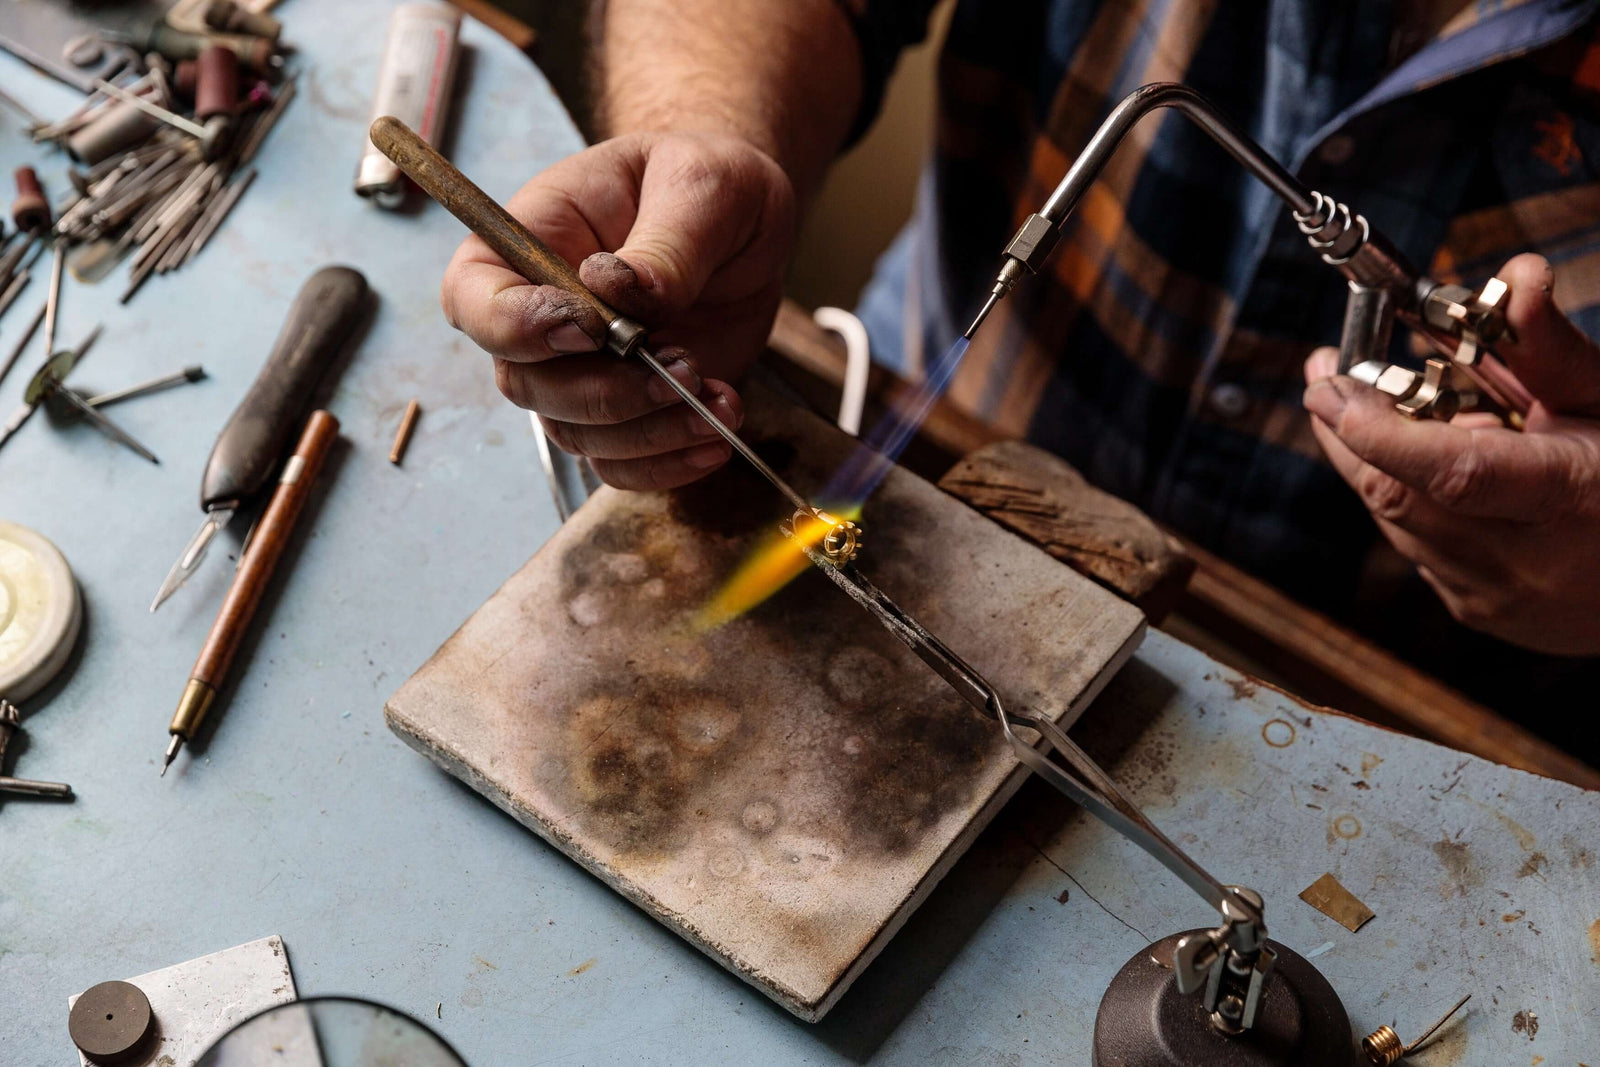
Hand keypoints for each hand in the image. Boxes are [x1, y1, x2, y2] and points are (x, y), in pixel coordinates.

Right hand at [440, 131, 796, 488]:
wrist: (745, 224)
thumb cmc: (705, 183)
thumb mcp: (701, 185)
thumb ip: (664, 241)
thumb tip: (618, 288)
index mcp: (530, 242)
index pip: (475, 298)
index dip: (515, 325)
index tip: (588, 328)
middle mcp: (540, 318)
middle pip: (526, 383)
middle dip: (605, 392)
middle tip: (682, 366)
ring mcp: (582, 371)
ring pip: (577, 433)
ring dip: (650, 432)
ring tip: (718, 401)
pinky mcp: (629, 409)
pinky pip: (622, 462)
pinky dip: (669, 463)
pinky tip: (718, 429)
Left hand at [1303, 254, 1599, 655]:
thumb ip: (1550, 349)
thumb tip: (1516, 276)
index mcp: (1570, 496)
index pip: (1460, 473)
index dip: (1384, 433)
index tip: (1331, 387)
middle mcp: (1526, 560)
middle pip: (1399, 497)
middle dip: (1347, 432)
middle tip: (1327, 374)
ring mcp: (1494, 595)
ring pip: (1397, 521)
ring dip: (1371, 461)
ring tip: (1366, 402)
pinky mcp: (1475, 610)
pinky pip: (1416, 545)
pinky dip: (1407, 497)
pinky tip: (1419, 460)